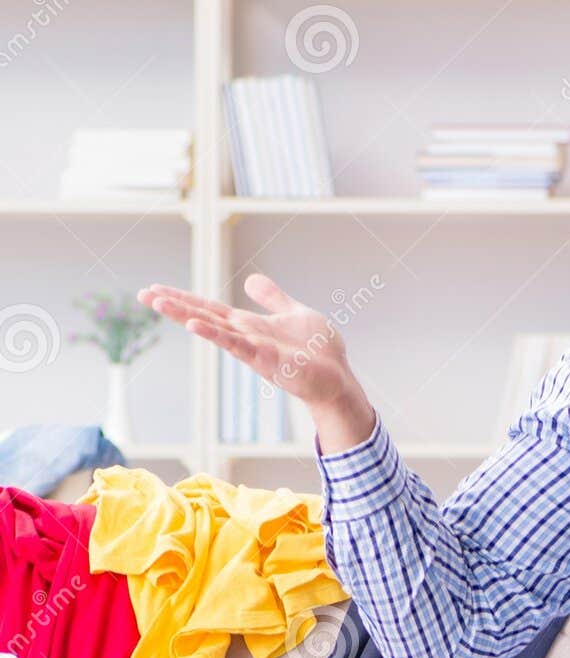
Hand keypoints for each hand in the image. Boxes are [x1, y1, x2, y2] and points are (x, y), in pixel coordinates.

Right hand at [135, 273, 362, 414]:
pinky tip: (196, 326)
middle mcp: (245, 337)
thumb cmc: (320, 351)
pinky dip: (216, 335)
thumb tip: (250, 279)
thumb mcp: (294, 313)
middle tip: (142, 294)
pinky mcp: (266, 360)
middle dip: (173, 305)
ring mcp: (253, 349)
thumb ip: (272, 298)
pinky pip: (236, 345)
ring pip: (213, 328)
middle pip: (203, 316)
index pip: (210, 308)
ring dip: (185, 315)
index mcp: (249, 325)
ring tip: (157, 302)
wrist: (339, 377)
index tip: (155, 289)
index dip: (184, 298)